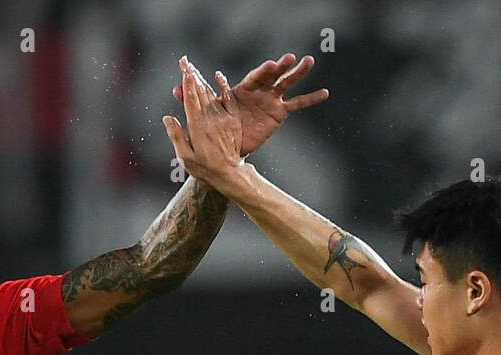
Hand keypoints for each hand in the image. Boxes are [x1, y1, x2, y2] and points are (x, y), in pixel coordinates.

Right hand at [162, 57, 243, 189]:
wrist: (229, 174)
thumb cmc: (204, 168)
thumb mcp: (185, 157)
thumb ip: (176, 136)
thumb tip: (167, 118)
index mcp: (197, 126)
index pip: (191, 98)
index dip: (187, 81)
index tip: (183, 67)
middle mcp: (211, 119)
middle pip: (200, 92)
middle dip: (192, 75)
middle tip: (185, 61)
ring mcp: (224, 119)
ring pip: (212, 93)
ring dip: (202, 79)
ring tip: (194, 68)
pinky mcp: (233, 121)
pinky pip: (229, 99)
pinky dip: (223, 87)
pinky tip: (218, 76)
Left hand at [173, 53, 327, 155]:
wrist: (226, 149)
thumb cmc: (215, 129)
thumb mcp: (203, 115)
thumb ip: (191, 101)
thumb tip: (175, 88)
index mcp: (242, 90)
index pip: (254, 78)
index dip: (262, 72)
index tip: (271, 64)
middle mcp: (258, 91)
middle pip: (272, 77)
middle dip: (281, 68)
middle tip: (291, 58)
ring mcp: (271, 101)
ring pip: (287, 84)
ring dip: (298, 73)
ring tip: (310, 61)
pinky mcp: (279, 114)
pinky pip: (298, 105)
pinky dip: (311, 98)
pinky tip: (325, 93)